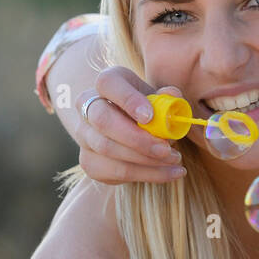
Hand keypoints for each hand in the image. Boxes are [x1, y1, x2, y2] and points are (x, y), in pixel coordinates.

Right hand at [73, 67, 187, 184]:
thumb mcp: (156, 96)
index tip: (150, 117)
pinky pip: (113, 172)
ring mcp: (84, 135)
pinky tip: (168, 173)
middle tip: (167, 150)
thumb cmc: (144, 106)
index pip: (109, 84)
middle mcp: (87, 106)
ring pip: (108, 150)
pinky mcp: (88, 161)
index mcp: (106, 83)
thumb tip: (172, 95)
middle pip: (103, 121)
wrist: (121, 124)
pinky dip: (145, 175)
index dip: (129, 100)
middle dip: (137, 139)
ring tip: (175, 161)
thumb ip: (166, 96)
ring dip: (145, 161)